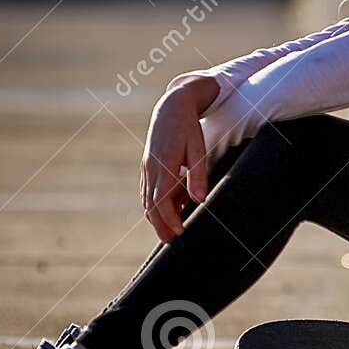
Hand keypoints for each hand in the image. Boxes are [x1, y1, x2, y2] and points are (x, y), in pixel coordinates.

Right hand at [142, 78, 217, 242]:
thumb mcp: (198, 149)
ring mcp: (147, 167)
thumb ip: (198, 175)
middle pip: (150, 205)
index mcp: (164, 165)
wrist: (171, 107)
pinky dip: (157, 203)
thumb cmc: (188, 128)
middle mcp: (151, 168)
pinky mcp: (148, 166)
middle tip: (171, 241)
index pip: (161, 200)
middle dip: (160, 225)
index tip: (180, 231)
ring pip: (147, 199)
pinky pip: (149, 190)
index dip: (169, 219)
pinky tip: (174, 208)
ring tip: (171, 231)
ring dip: (157, 216)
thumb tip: (200, 200)